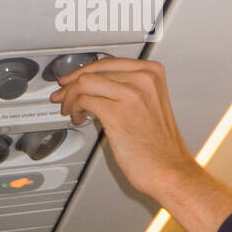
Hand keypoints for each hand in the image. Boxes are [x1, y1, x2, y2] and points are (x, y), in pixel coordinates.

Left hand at [50, 58, 231, 231]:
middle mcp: (143, 79)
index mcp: (152, 73)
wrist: (168, 169)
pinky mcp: (116, 113)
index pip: (109, 62)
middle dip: (73, 82)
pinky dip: (74, 108)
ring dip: (70, 96)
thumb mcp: (150, 103)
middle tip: (63, 92)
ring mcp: (130, 94)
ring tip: (69, 108)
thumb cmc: (159, 146)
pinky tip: (78, 117)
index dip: (86, 70)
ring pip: (85, 82)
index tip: (74, 78)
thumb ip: (129, 88)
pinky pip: (84, 100)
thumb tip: (98, 85)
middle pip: (95, 70)